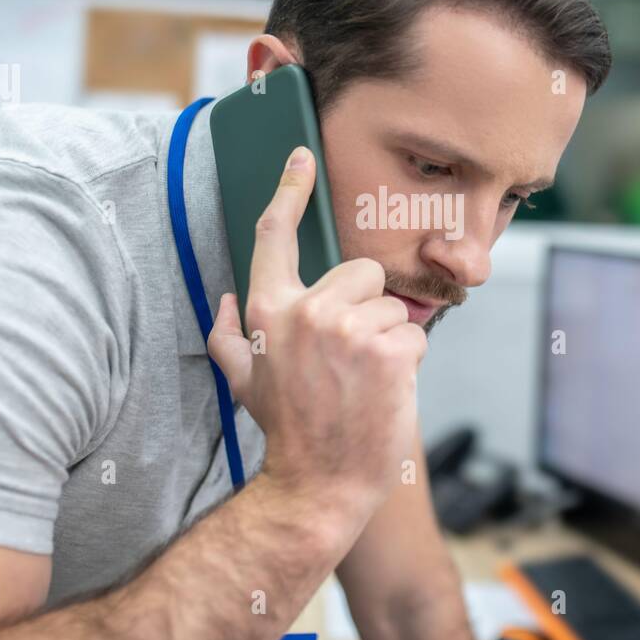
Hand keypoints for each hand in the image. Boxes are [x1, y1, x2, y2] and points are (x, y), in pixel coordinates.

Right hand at [207, 146, 426, 522]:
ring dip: (388, 338)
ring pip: (392, 304)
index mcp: (267, 311)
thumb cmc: (287, 430)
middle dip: (365, 308)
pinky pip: (414, 332)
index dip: (289, 189)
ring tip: (365, 378)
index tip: (303, 155)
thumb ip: (228, 335)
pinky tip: (384, 390)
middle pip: (361, 271)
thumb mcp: (244, 382)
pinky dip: (408, 361)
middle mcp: (306, 312)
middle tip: (349, 358)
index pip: (274, 236)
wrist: (320, 484)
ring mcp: (349, 329)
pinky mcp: (390, 350)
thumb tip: (225, 297)